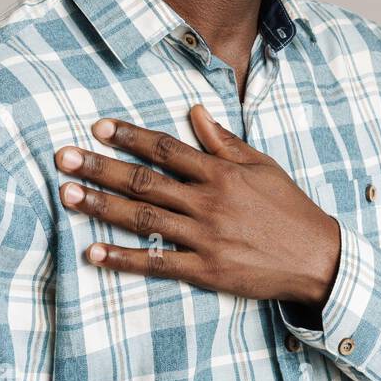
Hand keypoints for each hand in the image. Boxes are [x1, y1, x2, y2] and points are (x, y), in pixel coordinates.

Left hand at [54, 105, 341, 308]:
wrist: (316, 257)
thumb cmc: (289, 209)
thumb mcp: (262, 166)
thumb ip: (223, 141)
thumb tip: (194, 111)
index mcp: (222, 173)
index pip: (167, 149)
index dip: (131, 136)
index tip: (100, 127)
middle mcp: (209, 202)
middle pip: (145, 181)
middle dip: (101, 168)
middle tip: (64, 158)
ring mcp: (205, 237)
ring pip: (144, 218)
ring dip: (103, 207)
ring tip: (69, 196)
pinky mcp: (205, 269)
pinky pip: (157, 263)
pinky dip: (124, 259)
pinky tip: (94, 253)